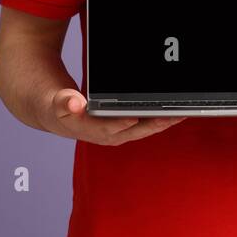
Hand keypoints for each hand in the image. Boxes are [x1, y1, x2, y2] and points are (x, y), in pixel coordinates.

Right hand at [41, 88, 185, 145]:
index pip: (109, 129)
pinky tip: (176, 109)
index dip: (122, 124)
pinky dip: (161, 116)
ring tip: (182, 110)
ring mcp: (117, 131)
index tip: (136, 117)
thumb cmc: (55, 105)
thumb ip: (63, 102)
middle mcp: (106, 134)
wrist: (55, 110)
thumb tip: (74, 104)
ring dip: (163, 121)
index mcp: (88, 130)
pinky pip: (146, 122)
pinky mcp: (125, 126)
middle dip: (154, 123)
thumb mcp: (54, 101)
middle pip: (134, 130)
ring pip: (144, 127)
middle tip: (174, 113)